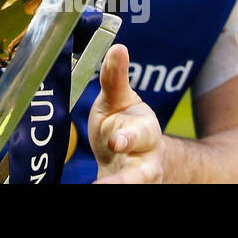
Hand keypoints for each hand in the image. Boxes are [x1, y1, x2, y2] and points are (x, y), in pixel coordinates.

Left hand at [89, 43, 165, 182]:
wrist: (133, 156)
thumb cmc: (123, 123)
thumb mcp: (118, 101)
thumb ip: (115, 79)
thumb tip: (118, 47)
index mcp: (145, 131)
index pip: (141, 134)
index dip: (129, 138)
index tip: (116, 142)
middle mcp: (146, 160)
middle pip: (142, 173)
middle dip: (127, 179)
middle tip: (103, 186)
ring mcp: (137, 178)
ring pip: (134, 185)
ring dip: (116, 187)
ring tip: (96, 189)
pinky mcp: (125, 185)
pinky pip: (118, 189)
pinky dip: (106, 187)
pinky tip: (92, 188)